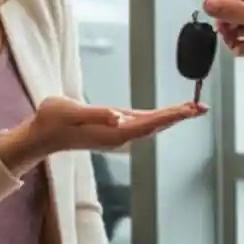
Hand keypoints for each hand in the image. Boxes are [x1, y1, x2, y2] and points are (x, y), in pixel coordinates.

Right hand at [0, 96, 206, 173]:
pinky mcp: (113, 129)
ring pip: (151, 125)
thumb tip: (120, 117)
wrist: (41, 134)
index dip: (172, 116)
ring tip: (191, 109)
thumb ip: (96, 114)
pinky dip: (158, 117)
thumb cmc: (53, 120)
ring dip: (172, 117)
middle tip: (202, 107)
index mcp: (113, 133)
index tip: (190, 109)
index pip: (149, 123)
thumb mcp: (71, 111)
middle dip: (179, 116)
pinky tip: (165, 114)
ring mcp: (116, 134)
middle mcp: (119, 136)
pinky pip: (142, 123)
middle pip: (156, 125)